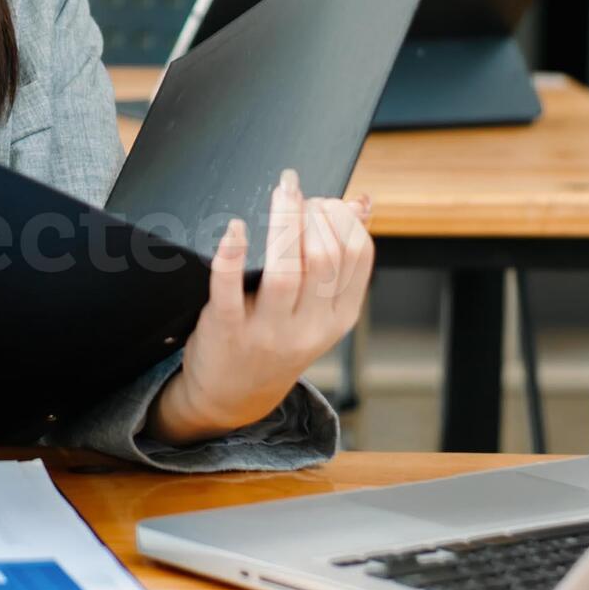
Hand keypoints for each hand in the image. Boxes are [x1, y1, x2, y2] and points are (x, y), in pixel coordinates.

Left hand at [151, 170, 373, 444]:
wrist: (233, 397)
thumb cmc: (278, 339)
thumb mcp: (320, 309)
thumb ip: (340, 259)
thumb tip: (361, 202)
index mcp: (339, 317)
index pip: (357, 256)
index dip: (342, 217)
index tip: (322, 200)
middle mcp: (310, 327)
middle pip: (325, 258)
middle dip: (314, 214)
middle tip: (295, 194)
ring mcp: (269, 332)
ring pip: (286, 271)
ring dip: (285, 222)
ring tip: (282, 191)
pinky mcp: (227, 331)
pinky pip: (229, 290)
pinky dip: (233, 255)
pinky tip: (236, 229)